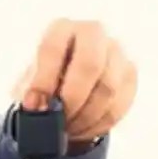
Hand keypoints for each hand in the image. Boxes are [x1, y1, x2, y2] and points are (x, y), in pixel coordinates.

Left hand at [11, 19, 137, 142]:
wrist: (64, 86)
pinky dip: (98, 124)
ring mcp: (116, 52)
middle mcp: (93, 33)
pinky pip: (120, 105)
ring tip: (67, 128)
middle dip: (72, 99)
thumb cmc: (42, 82)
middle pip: (90, 65)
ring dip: (85, 117)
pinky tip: (82, 129)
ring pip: (108, 89)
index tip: (34, 106)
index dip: (43, 81)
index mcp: (61, 29)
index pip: (53, 49)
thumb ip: (31, 93)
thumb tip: (38, 108)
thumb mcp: (27, 85)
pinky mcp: (130, 75)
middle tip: (59, 120)